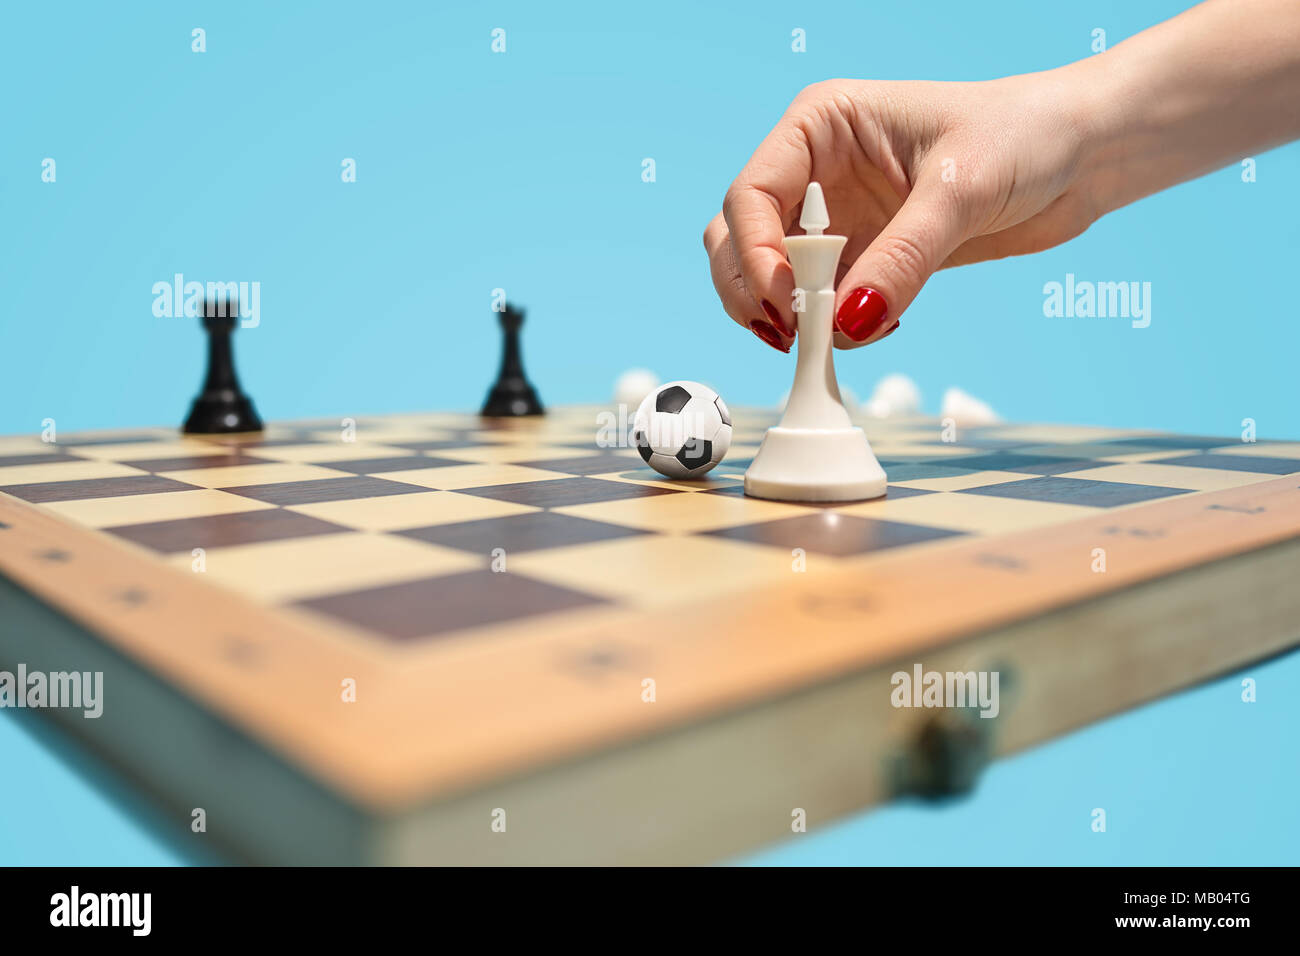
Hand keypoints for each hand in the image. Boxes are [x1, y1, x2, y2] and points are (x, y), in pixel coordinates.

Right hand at [704, 72, 1095, 351]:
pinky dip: (832, 328)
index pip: (749, 196)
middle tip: (793, 333)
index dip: (754, 255)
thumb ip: (901, 260)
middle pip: (738, 240)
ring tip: (834, 337)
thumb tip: (847, 324)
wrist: (1081, 153)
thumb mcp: (959, 191)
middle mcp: (814, 171)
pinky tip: (875, 326)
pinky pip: (822, 303)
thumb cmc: (1023, 134)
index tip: (786, 302)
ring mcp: (836, 217)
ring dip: (789, 316)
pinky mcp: (865, 256)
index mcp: (820, 126)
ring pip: (769, 278)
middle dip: (755, 291)